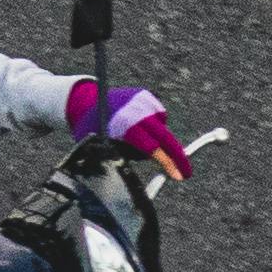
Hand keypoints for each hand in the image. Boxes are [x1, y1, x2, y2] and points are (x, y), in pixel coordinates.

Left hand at [64, 78, 195, 179]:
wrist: (86, 100)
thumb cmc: (91, 128)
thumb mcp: (100, 147)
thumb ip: (121, 160)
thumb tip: (142, 177)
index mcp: (124, 126)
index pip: (152, 148)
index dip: (167, 164)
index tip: (178, 176)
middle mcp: (136, 111)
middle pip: (166, 137)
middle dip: (178, 157)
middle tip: (186, 172)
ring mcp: (142, 100)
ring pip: (162, 128)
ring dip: (160, 140)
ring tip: (140, 142)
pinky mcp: (145, 95)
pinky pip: (159, 115)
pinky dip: (155, 126)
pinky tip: (141, 127)